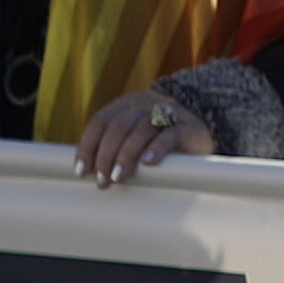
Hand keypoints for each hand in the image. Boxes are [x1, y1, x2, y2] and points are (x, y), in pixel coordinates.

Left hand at [73, 83, 219, 185]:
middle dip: (105, 155)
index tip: (81, 171)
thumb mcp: (135, 138)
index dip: (88, 146)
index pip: (101, 121)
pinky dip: (156, 149)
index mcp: (128, 103)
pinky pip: (169, 135)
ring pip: (141, 130)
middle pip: (118, 126)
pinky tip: (147, 164)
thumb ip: (114, 145)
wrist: (202, 138)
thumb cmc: (161, 145)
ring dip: (125, 156)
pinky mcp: (189, 126)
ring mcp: (169, 111)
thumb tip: (85, 171)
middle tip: (102, 180)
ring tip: (118, 177)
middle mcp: (146, 102)